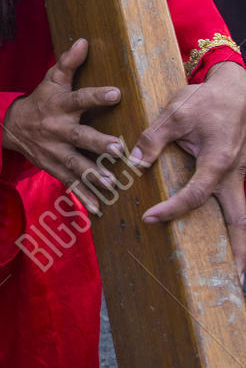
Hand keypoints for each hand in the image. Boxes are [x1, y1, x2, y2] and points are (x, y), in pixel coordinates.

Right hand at [2, 38, 125, 214]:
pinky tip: (99, 209)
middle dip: (98, 144)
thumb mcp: (52, 79)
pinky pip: (70, 184)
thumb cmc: (41, 99)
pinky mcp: (54, 168)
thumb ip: (69, 62)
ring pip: (76, 165)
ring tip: (114, 184)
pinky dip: (84, 197)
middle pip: (80, 137)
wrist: (10, 127)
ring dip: (95, 176)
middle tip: (119, 149)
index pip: (80, 98)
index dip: (97, 96)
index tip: (117, 93)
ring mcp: (55, 152)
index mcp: (60, 105)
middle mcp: (58, 130)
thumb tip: (84, 40)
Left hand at [134, 61, 245, 277]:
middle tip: (237, 280)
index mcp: (218, 163)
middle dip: (241, 251)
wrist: (237, 87)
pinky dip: (237, 224)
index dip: (171, 210)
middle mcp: (234, 175)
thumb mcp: (175, 114)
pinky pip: (239, 203)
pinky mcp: (240, 172)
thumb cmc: (207, 100)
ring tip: (239, 272)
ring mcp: (241, 175)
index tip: (148, 218)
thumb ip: (153, 140)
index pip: (193, 196)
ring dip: (242, 242)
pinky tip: (231, 242)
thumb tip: (133, 163)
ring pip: (243, 214)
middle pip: (241, 220)